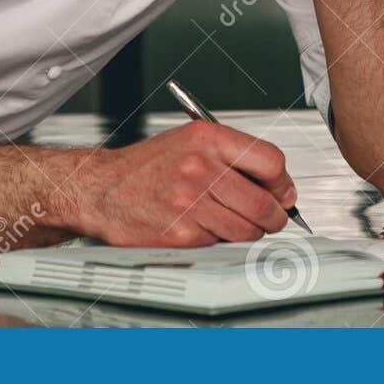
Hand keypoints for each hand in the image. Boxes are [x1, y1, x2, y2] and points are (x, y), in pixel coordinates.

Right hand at [67, 121, 295, 246]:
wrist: (100, 189)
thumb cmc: (146, 167)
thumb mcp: (189, 142)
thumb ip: (233, 157)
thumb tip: (279, 186)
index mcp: (206, 138)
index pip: (270, 161)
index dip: (282, 183)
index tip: (281, 192)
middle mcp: (200, 167)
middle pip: (264, 202)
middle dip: (273, 217)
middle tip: (268, 218)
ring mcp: (190, 202)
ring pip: (247, 229)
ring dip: (247, 232)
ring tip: (231, 222)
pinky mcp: (182, 234)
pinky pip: (221, 244)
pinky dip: (219, 242)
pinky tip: (203, 228)